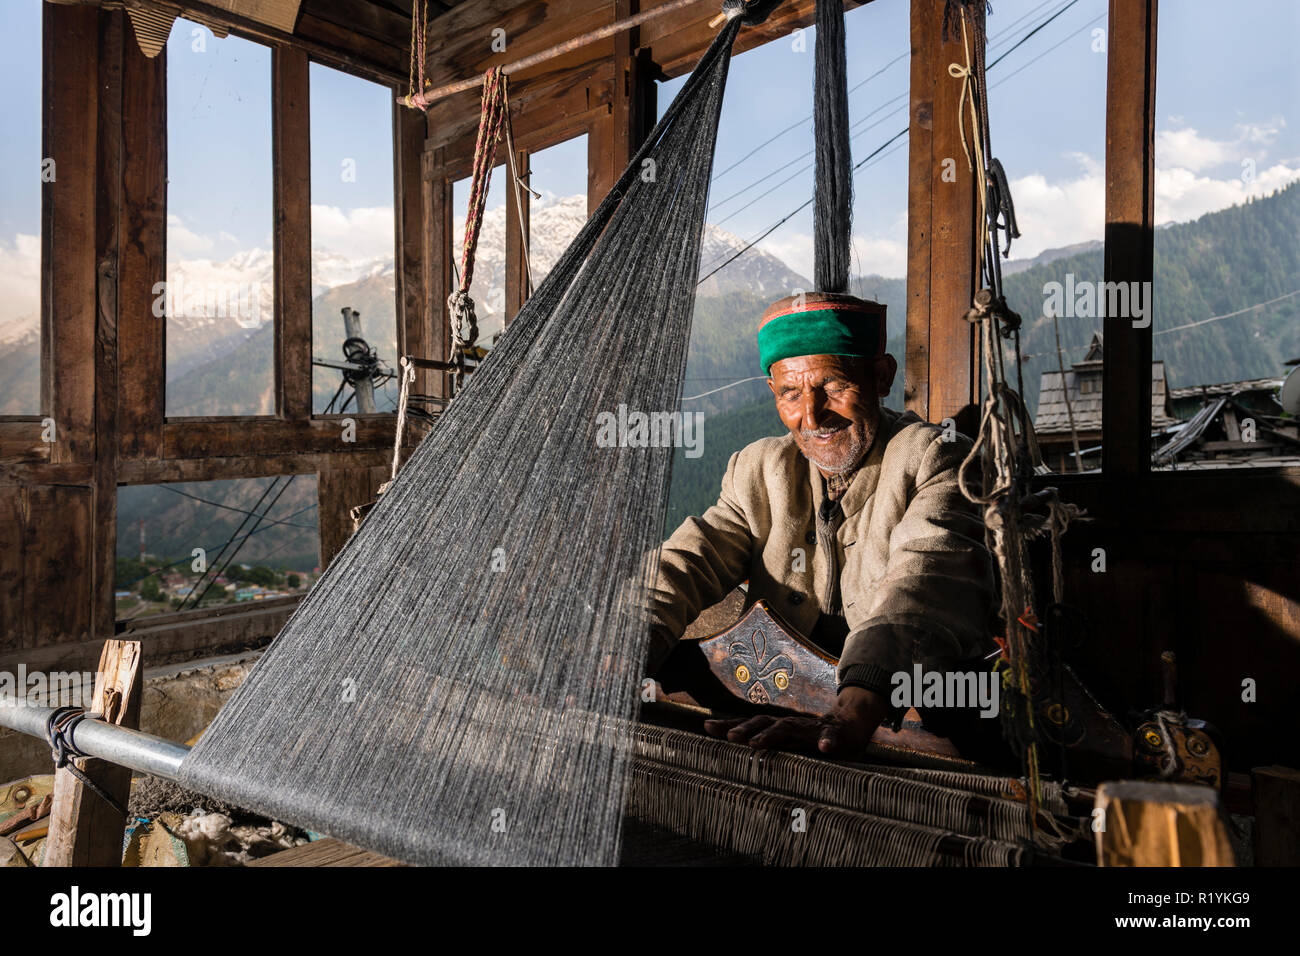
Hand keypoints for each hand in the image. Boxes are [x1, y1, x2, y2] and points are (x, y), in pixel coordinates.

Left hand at [702, 687, 888, 757]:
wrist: (847, 727)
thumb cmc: (810, 741)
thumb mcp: (785, 746)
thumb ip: (764, 750)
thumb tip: (734, 761)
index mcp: (776, 729)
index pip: (748, 725)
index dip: (728, 725)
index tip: (707, 727)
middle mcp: (789, 725)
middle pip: (762, 722)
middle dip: (745, 729)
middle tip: (730, 737)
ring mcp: (809, 728)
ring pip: (788, 727)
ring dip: (771, 734)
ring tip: (757, 743)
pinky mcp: (832, 733)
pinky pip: (829, 736)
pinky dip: (826, 741)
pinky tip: (824, 748)